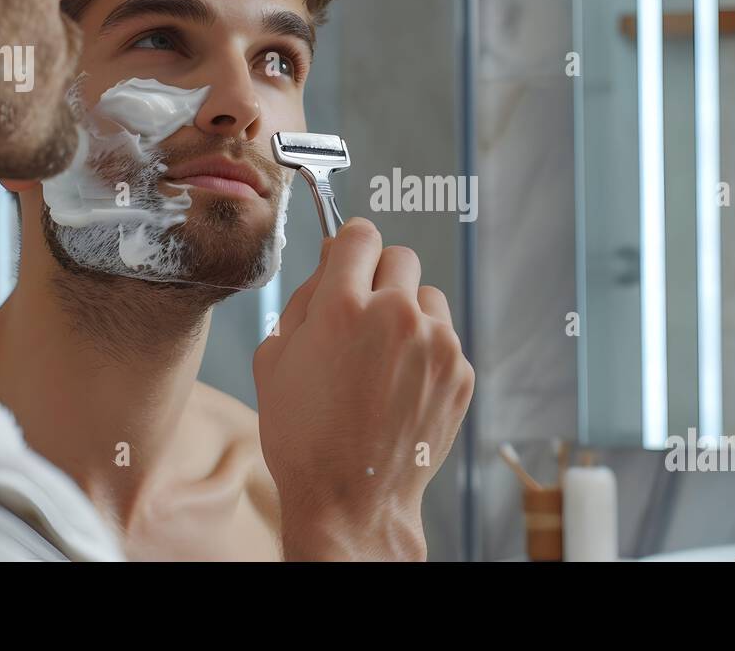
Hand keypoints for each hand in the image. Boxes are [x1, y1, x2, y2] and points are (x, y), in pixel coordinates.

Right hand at [253, 218, 474, 560]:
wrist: (353, 500)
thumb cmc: (304, 436)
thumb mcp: (274, 359)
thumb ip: (304, 298)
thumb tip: (331, 259)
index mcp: (343, 306)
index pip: (360, 234)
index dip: (349, 246)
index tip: (347, 262)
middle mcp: (396, 316)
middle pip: (400, 257)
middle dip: (379, 277)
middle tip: (361, 316)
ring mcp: (436, 344)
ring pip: (427, 297)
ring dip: (407, 314)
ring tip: (382, 360)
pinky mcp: (460, 372)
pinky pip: (444, 339)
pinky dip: (426, 352)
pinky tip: (401, 388)